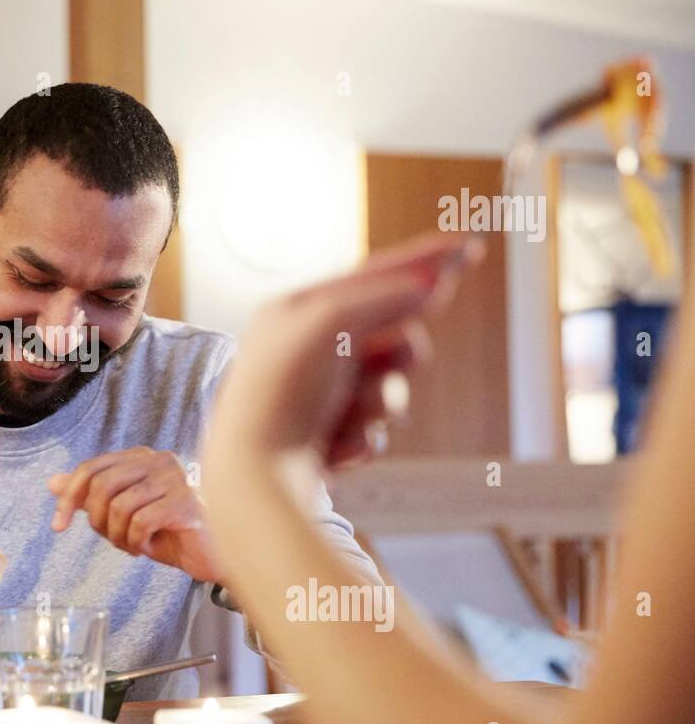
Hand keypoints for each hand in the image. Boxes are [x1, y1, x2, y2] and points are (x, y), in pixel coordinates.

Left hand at [47, 447, 220, 582]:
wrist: (211, 554)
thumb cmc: (169, 531)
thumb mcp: (122, 514)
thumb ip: (90, 496)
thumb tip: (53, 483)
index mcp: (140, 457)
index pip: (90, 468)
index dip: (69, 497)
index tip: (58, 526)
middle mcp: (157, 460)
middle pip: (101, 485)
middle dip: (96, 520)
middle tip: (111, 539)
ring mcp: (174, 479)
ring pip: (119, 506)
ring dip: (117, 536)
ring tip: (132, 545)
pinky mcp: (186, 503)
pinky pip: (140, 522)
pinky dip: (136, 542)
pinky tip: (148, 547)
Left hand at [211, 233, 481, 468]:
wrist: (252, 477)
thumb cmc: (281, 391)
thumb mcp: (330, 322)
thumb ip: (384, 296)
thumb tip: (427, 285)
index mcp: (295, 313)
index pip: (372, 277)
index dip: (423, 261)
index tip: (470, 246)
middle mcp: (305, 352)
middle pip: (394, 337)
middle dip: (402, 352)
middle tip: (393, 355)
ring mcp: (317, 399)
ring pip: (390, 392)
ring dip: (379, 404)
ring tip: (343, 418)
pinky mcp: (324, 442)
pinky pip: (376, 436)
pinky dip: (361, 442)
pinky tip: (331, 450)